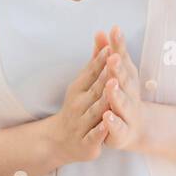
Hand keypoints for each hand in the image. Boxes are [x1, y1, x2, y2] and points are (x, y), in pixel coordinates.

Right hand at [47, 42, 112, 165]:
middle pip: (95, 88)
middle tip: (116, 58)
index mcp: (79, 88)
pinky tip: (108, 123)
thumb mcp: (84, 82)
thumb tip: (101, 33)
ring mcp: (81, 123)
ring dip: (104, 98)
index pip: (92, 72)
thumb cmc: (78, 106)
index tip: (111, 46)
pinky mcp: (87, 142)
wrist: (59, 140)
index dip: (102, 60)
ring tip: (114, 84)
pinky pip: (95, 135)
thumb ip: (95, 60)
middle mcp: (79, 104)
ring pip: (96, 110)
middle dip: (106, 74)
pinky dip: (101, 129)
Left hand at [98, 25, 145, 151]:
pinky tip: (107, 116)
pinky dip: (113, 122)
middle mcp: (130, 93)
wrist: (133, 129)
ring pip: (122, 103)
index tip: (115, 30)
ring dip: (117, 94)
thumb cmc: (122, 96)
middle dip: (118, 68)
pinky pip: (118, 127)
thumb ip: (110, 54)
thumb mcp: (117, 74)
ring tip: (111, 84)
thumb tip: (101, 30)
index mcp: (128, 77)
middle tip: (112, 57)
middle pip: (125, 79)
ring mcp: (128, 112)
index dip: (118, 46)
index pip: (123, 58)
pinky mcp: (122, 132)